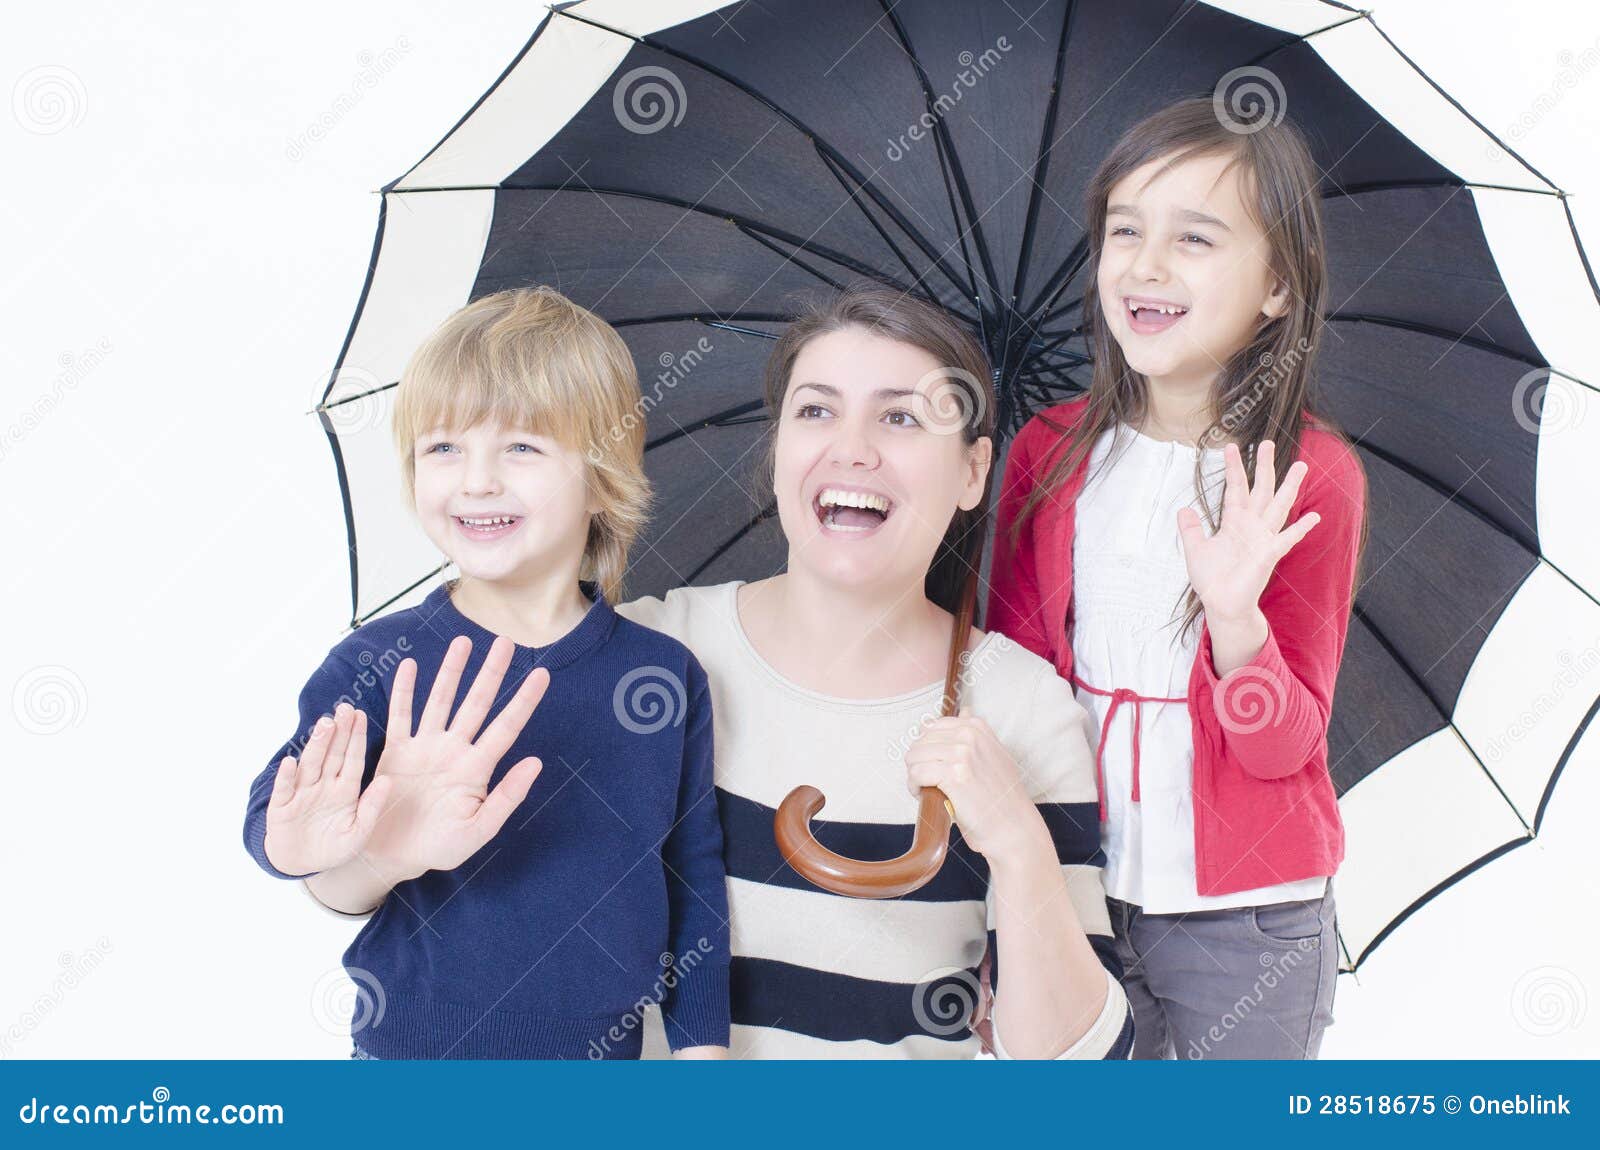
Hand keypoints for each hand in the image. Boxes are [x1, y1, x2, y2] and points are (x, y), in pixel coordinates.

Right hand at [264, 703, 392, 875]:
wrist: (302, 865)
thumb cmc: (334, 847)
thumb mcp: (358, 832)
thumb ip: (372, 807)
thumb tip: (388, 781)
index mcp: (345, 789)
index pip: (353, 759)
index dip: (357, 738)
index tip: (361, 715)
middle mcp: (324, 785)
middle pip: (332, 755)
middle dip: (338, 733)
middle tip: (344, 709)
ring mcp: (302, 793)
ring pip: (310, 765)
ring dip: (316, 746)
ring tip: (324, 725)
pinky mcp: (282, 807)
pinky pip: (285, 789)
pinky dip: (287, 777)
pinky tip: (291, 762)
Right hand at [361, 635, 550, 881]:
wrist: (391, 856)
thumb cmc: (437, 848)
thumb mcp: (477, 831)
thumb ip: (506, 797)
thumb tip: (536, 763)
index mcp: (476, 769)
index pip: (506, 727)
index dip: (524, 701)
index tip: (542, 674)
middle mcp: (454, 751)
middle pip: (476, 703)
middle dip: (490, 673)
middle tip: (505, 641)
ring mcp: (425, 748)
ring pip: (440, 701)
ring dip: (450, 672)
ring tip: (462, 642)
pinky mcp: (397, 751)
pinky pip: (401, 715)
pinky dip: (403, 691)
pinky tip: (409, 666)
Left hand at [903, 709, 1045, 865]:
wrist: (1014, 827)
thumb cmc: (1001, 797)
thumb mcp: (995, 755)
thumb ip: (978, 735)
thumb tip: (965, 710)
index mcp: (977, 727)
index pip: (931, 727)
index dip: (926, 749)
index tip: (932, 765)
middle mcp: (969, 735)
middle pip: (920, 741)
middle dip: (918, 762)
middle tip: (927, 781)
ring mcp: (962, 754)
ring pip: (914, 757)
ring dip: (914, 775)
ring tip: (924, 789)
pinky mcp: (953, 776)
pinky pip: (916, 774)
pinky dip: (914, 786)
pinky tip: (922, 795)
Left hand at [1177, 440, 1319, 623]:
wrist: (1221, 604)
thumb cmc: (1212, 578)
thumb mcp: (1195, 550)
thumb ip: (1191, 529)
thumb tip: (1183, 509)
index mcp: (1234, 522)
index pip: (1235, 489)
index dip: (1234, 468)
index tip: (1231, 446)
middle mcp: (1251, 526)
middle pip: (1261, 489)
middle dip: (1264, 466)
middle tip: (1268, 442)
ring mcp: (1263, 539)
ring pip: (1278, 506)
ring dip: (1290, 487)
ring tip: (1301, 466)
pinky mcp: (1269, 555)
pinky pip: (1287, 539)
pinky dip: (1300, 528)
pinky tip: (1314, 517)